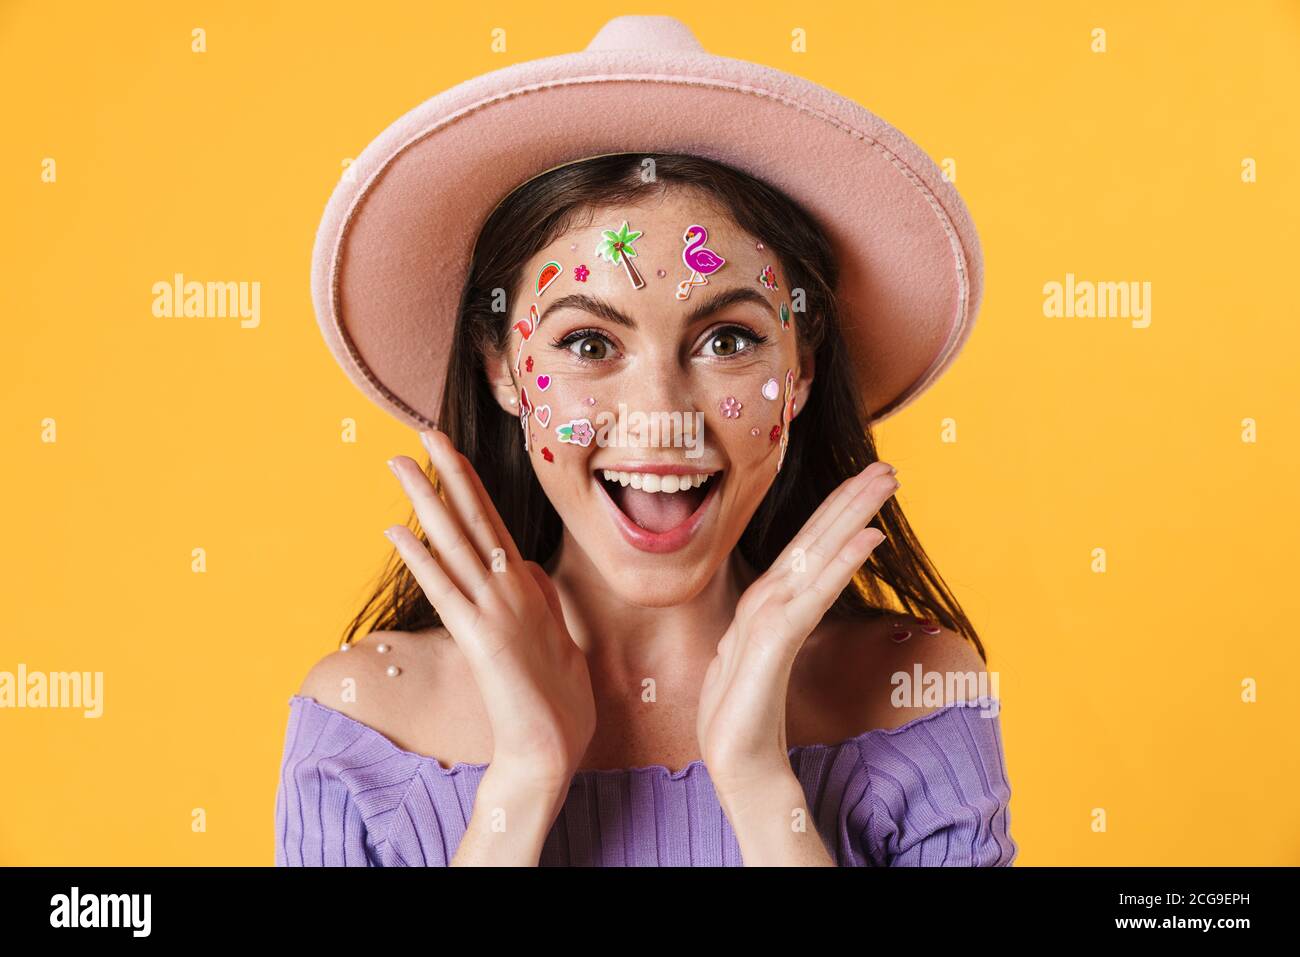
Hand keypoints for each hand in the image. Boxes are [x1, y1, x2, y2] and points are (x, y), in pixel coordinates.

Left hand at [384, 428, 596, 792]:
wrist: (551, 750)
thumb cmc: (555, 704)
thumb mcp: (554, 638)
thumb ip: (543, 601)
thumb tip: (529, 568)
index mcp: (528, 587)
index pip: (493, 523)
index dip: (469, 486)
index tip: (449, 453)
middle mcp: (514, 588)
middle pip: (475, 519)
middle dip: (449, 474)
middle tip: (424, 433)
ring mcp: (498, 610)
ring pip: (457, 543)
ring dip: (426, 501)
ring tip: (401, 465)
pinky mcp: (482, 638)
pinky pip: (443, 591)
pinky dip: (419, 560)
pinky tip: (395, 532)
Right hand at [696, 461, 898, 793]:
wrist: (742, 768)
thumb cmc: (751, 716)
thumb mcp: (767, 658)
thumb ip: (777, 625)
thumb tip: (790, 603)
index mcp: (766, 603)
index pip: (807, 547)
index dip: (838, 512)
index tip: (871, 484)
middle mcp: (765, 601)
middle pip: (812, 538)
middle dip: (850, 499)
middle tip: (889, 466)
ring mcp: (767, 619)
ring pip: (815, 554)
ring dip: (850, 514)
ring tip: (885, 482)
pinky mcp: (773, 642)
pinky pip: (815, 594)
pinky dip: (841, 562)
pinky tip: (869, 537)